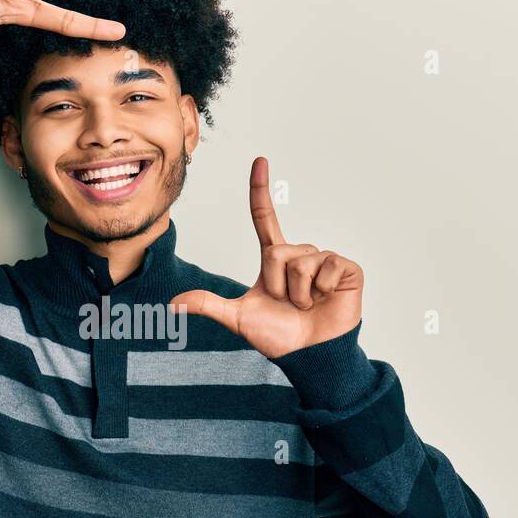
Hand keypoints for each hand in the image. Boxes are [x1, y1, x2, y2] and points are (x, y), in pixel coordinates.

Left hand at [170, 157, 363, 358]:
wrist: (309, 356)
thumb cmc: (278, 336)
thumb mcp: (237, 318)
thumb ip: (208, 305)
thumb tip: (172, 304)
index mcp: (275, 259)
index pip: (264, 218)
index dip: (260, 191)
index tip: (259, 161)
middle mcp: (299, 254)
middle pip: (278, 251)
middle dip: (279, 283)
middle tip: (288, 303)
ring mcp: (324, 260)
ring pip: (300, 261)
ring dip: (298, 291)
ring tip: (306, 305)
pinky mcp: (345, 268)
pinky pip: (325, 266)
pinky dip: (320, 288)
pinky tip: (325, 299)